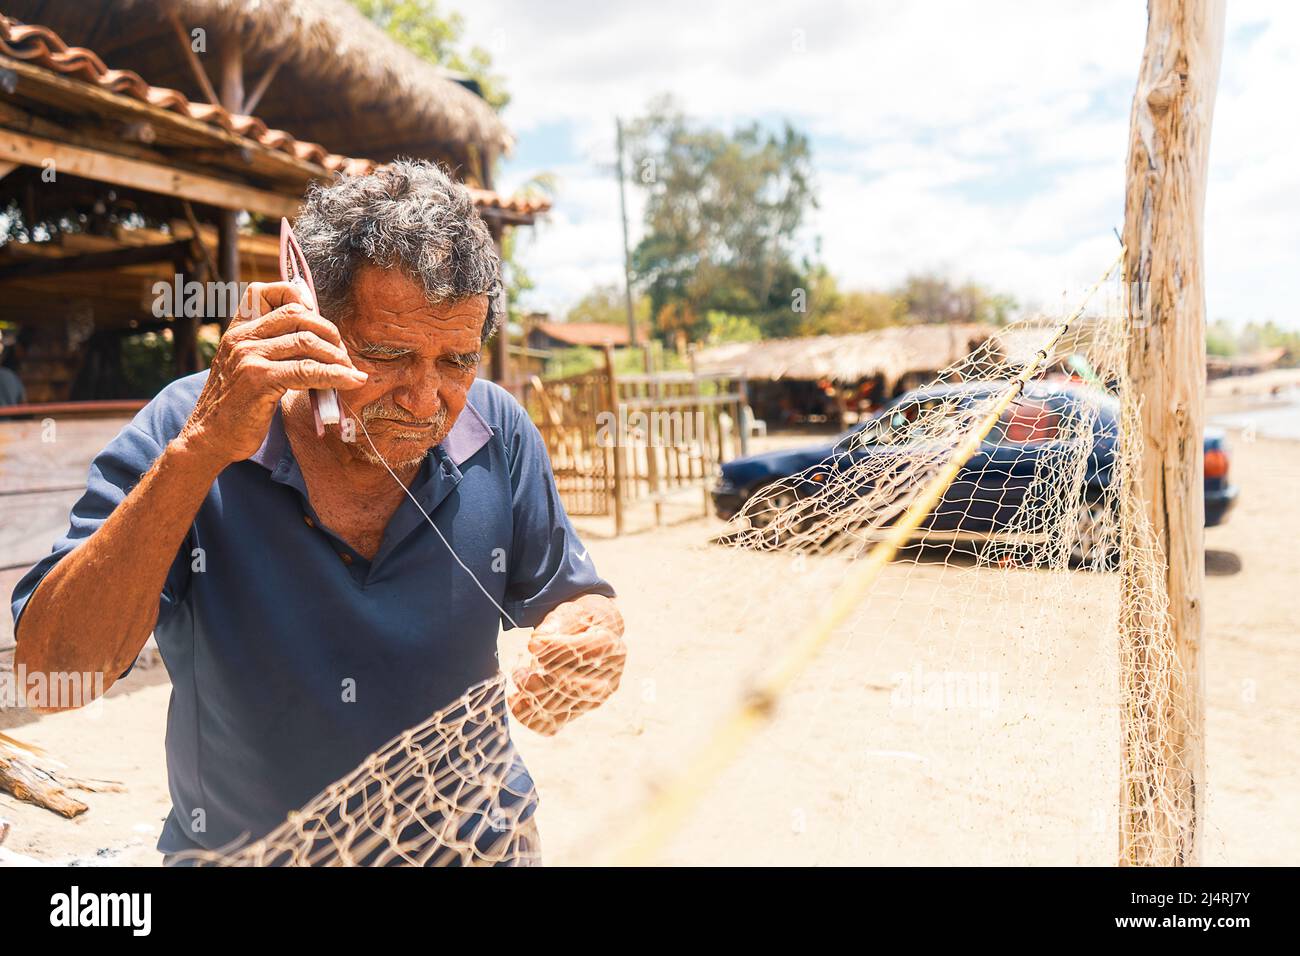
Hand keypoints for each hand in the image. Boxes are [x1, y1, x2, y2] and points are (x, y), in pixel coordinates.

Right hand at [176, 281, 367, 466]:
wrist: (209, 437)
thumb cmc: (237, 405)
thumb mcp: (248, 367)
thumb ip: (273, 348)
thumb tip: (320, 340)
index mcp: (238, 330)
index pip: (263, 291)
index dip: (296, 296)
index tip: (318, 317)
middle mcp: (241, 338)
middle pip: (297, 315)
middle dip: (328, 332)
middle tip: (343, 355)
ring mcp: (249, 357)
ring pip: (307, 342)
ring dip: (337, 357)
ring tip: (350, 371)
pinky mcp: (259, 379)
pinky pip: (308, 371)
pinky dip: (336, 376)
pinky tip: (353, 381)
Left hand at [509, 593, 625, 735]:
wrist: (590, 634)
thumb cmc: (578, 622)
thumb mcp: (571, 614)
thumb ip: (556, 625)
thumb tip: (535, 643)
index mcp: (612, 647)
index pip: (586, 653)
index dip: (558, 650)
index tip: (534, 643)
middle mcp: (609, 678)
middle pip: (576, 687)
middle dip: (543, 680)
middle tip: (519, 670)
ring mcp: (594, 698)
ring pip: (563, 708)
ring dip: (534, 696)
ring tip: (518, 677)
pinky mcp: (577, 710)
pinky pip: (554, 723)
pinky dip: (531, 717)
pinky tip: (516, 702)